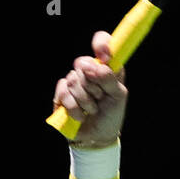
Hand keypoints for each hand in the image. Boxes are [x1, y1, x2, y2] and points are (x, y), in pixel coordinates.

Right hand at [52, 31, 127, 146]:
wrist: (97, 136)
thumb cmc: (111, 114)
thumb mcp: (118, 96)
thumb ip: (110, 79)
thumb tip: (95, 65)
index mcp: (107, 66)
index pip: (102, 42)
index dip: (101, 44)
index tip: (105, 56)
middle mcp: (89, 69)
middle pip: (83, 63)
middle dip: (94, 86)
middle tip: (100, 98)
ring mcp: (73, 79)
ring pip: (73, 79)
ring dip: (85, 100)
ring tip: (91, 109)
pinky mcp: (61, 92)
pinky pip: (63, 91)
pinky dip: (74, 106)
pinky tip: (80, 115)